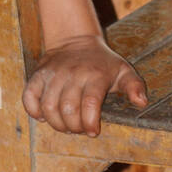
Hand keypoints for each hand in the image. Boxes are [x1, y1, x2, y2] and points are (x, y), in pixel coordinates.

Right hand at [22, 34, 147, 137]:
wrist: (76, 40)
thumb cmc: (103, 62)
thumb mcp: (124, 70)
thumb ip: (134, 86)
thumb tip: (142, 102)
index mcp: (96, 75)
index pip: (90, 104)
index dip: (90, 123)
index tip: (93, 132)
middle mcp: (73, 74)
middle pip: (68, 110)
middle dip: (74, 127)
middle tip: (79, 129)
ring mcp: (53, 74)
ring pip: (49, 107)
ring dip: (56, 123)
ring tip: (65, 126)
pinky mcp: (38, 75)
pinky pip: (29, 97)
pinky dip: (34, 111)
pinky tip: (45, 116)